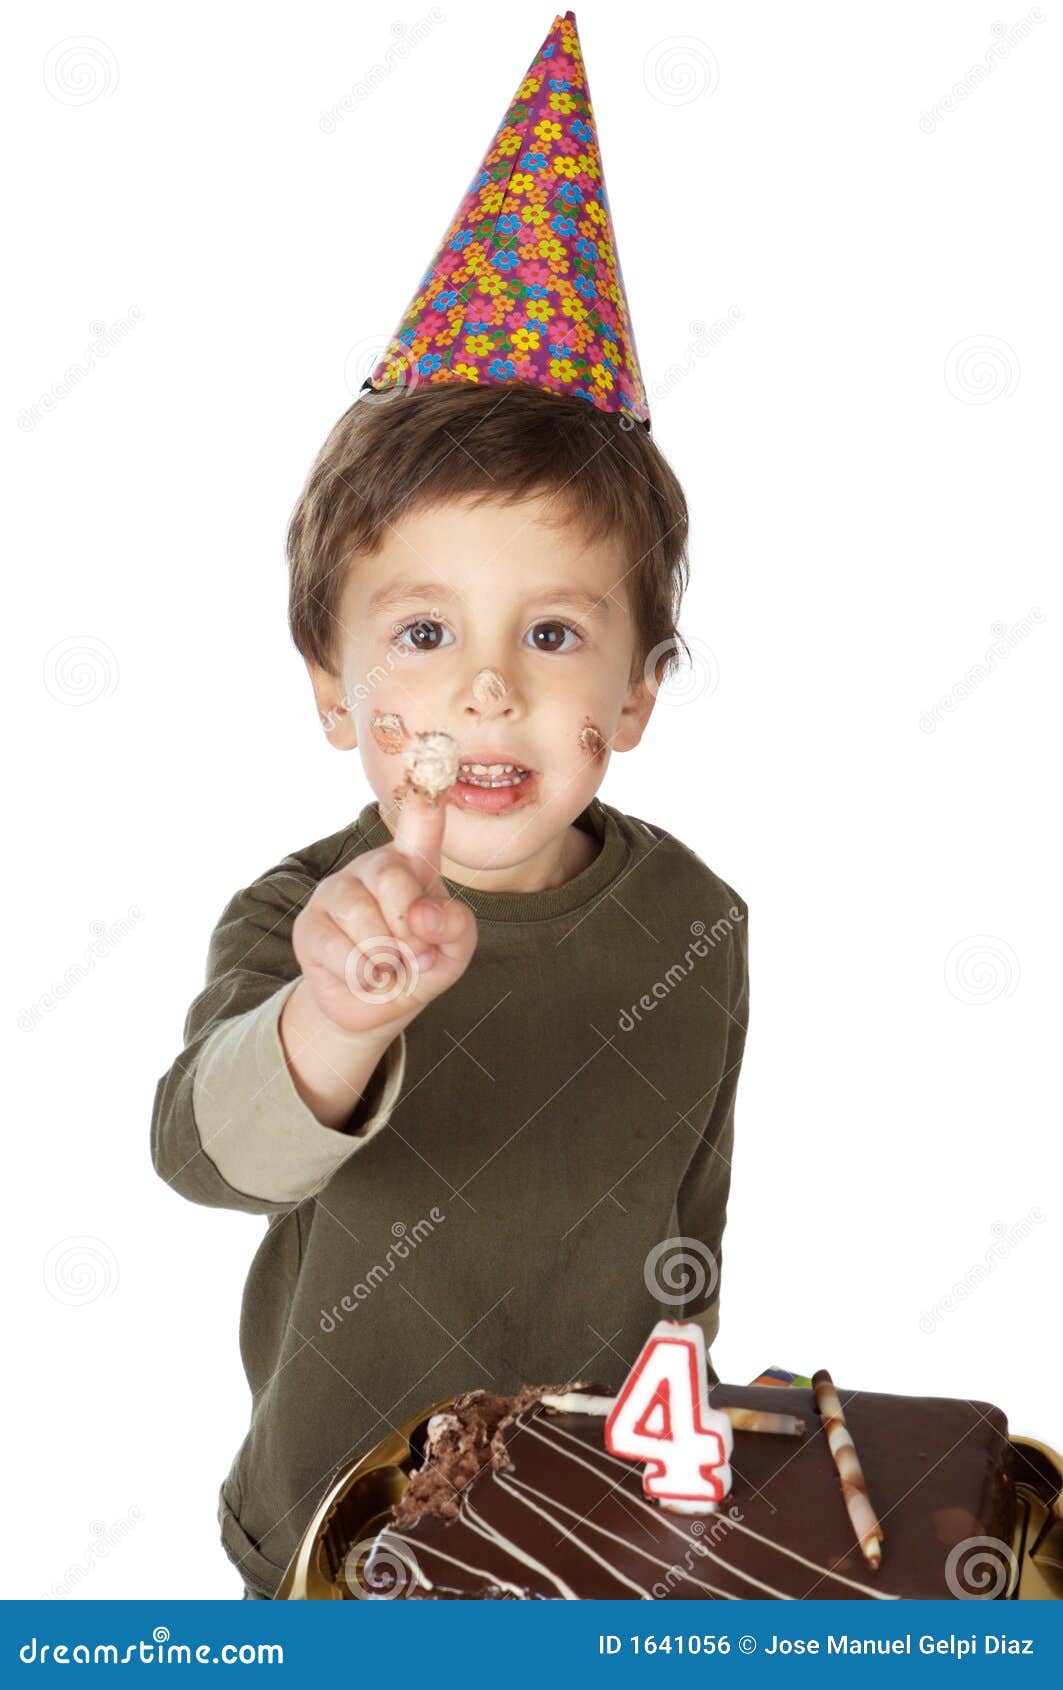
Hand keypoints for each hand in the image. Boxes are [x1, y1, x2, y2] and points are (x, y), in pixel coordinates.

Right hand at [291, 787, 476, 1037]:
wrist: (376, 1004)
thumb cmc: (420, 962)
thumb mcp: (454, 949)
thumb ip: (455, 928)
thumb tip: (422, 916)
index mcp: (415, 863)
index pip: (422, 820)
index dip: (427, 791)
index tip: (434, 750)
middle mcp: (374, 866)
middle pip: (393, 877)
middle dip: (413, 928)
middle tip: (418, 952)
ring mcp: (337, 892)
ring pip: (366, 920)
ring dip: (390, 958)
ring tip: (392, 966)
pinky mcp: (311, 926)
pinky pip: (343, 951)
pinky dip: (367, 976)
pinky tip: (369, 976)